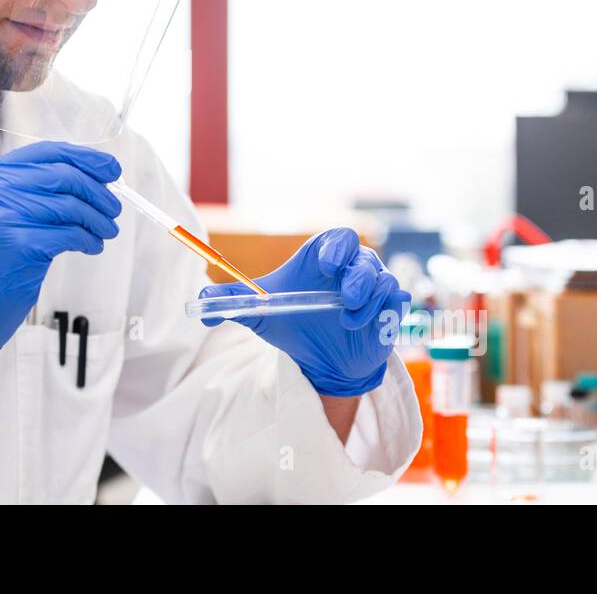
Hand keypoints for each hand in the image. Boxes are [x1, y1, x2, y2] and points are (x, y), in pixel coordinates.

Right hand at [0, 141, 121, 370]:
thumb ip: (31, 190)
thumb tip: (88, 177)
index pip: (46, 153)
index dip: (84, 158)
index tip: (110, 169)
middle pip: (63, 176)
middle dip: (97, 192)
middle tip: (113, 208)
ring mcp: (2, 216)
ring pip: (70, 206)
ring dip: (97, 219)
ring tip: (106, 231)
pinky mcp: (18, 245)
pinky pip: (69, 234)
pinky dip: (88, 239)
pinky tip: (91, 246)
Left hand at [198, 228, 408, 396]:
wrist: (321, 360)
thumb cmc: (294, 325)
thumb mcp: (261, 314)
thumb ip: (232, 302)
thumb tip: (200, 301)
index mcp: (324, 258)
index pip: (339, 238)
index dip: (337, 246)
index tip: (326, 264)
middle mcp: (352, 269)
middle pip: (365, 258)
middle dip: (358, 275)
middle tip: (346, 295)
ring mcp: (375, 289)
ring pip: (383, 282)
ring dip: (367, 301)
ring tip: (347, 319)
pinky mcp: (390, 311)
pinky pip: (396, 303)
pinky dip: (381, 315)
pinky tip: (361, 327)